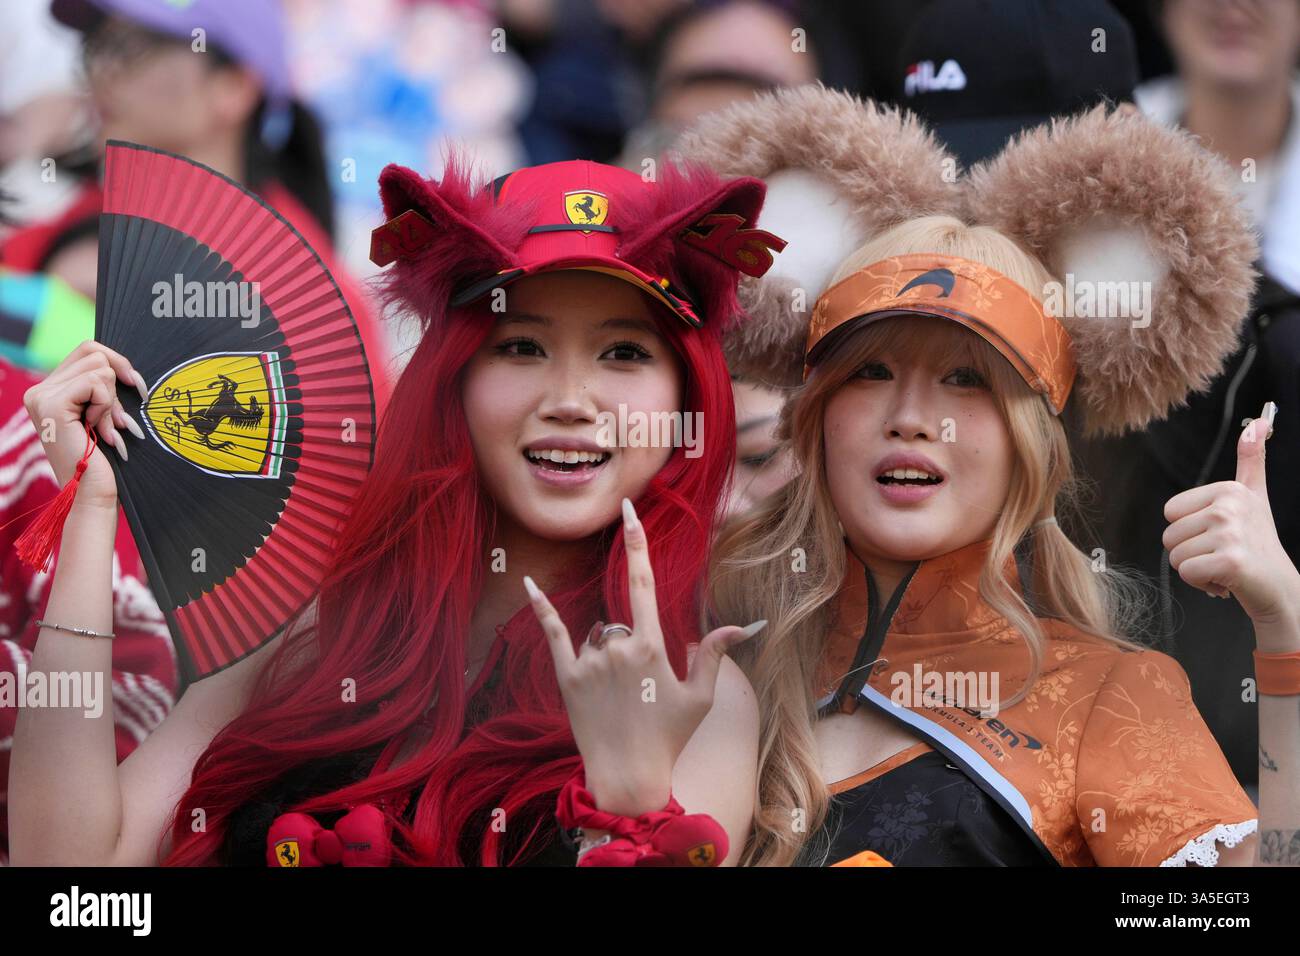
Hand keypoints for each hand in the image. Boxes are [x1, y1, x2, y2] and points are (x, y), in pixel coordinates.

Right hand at [22, 340, 147, 509]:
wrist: (93, 491)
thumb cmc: (103, 456)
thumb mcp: (103, 413)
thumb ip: (103, 387)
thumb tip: (123, 366)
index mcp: (49, 390)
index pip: (87, 350)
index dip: (117, 362)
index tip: (136, 385)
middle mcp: (39, 390)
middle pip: (94, 354)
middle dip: (114, 387)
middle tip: (115, 420)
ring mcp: (42, 396)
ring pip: (99, 368)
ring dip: (111, 401)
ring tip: (105, 428)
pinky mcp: (52, 404)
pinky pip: (96, 382)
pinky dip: (106, 406)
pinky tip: (98, 429)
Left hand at [523, 496, 764, 816]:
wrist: (628, 776)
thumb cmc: (669, 737)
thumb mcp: (700, 696)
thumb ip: (715, 653)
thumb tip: (745, 624)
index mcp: (651, 646)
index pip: (643, 581)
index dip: (637, 542)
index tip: (630, 511)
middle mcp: (617, 647)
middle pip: (620, 621)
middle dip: (631, 645)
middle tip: (638, 693)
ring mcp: (589, 662)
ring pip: (596, 635)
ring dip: (606, 653)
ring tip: (618, 698)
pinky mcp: (566, 677)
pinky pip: (553, 634)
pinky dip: (541, 609)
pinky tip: (528, 583)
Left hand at [1164, 403, 1299, 648]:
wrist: (1279, 587)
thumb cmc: (1258, 543)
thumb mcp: (1254, 495)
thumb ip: (1251, 459)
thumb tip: (1259, 423)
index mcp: (1229, 490)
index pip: (1170, 512)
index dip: (1188, 529)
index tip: (1219, 534)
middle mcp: (1230, 507)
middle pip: (1170, 535)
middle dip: (1190, 552)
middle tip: (1221, 553)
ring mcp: (1231, 534)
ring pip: (1176, 556)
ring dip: (1196, 569)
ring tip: (1223, 566)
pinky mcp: (1230, 562)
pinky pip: (1186, 572)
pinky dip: (1201, 583)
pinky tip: (1224, 581)